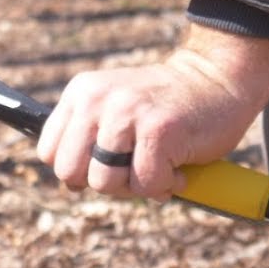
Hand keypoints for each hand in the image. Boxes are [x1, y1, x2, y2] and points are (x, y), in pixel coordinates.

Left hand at [36, 24, 268, 199]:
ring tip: (158, 165)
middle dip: (104, 183)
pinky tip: (179, 167)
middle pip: (70, 173)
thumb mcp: (115, 110)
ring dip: (136, 187)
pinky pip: (146, 185)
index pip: (50, 154)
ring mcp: (127, 113)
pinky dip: (166, 186)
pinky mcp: (158, 130)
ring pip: (104, 183)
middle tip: (134, 169)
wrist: (218, 80)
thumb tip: (69, 183)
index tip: (108, 164)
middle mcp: (97, 99)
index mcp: (81, 93)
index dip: (79, 171)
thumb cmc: (167, 108)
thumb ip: (88, 137)